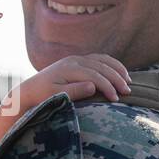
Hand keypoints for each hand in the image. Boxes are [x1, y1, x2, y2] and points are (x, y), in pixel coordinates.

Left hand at [4, 54, 131, 118]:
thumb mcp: (56, 96)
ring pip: (102, 60)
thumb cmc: (42, 97)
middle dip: (116, 78)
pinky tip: (120, 72)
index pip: (94, 75)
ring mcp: (76, 59)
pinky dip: (111, 64)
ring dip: (117, 69)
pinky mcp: (78, 61)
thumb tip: (93, 85)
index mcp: (69, 68)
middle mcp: (74, 61)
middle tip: (127, 92)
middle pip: (101, 66)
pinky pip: (99, 59)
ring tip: (128, 81)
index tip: (116, 99)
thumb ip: (74, 91)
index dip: (107, 86)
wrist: (30, 90)